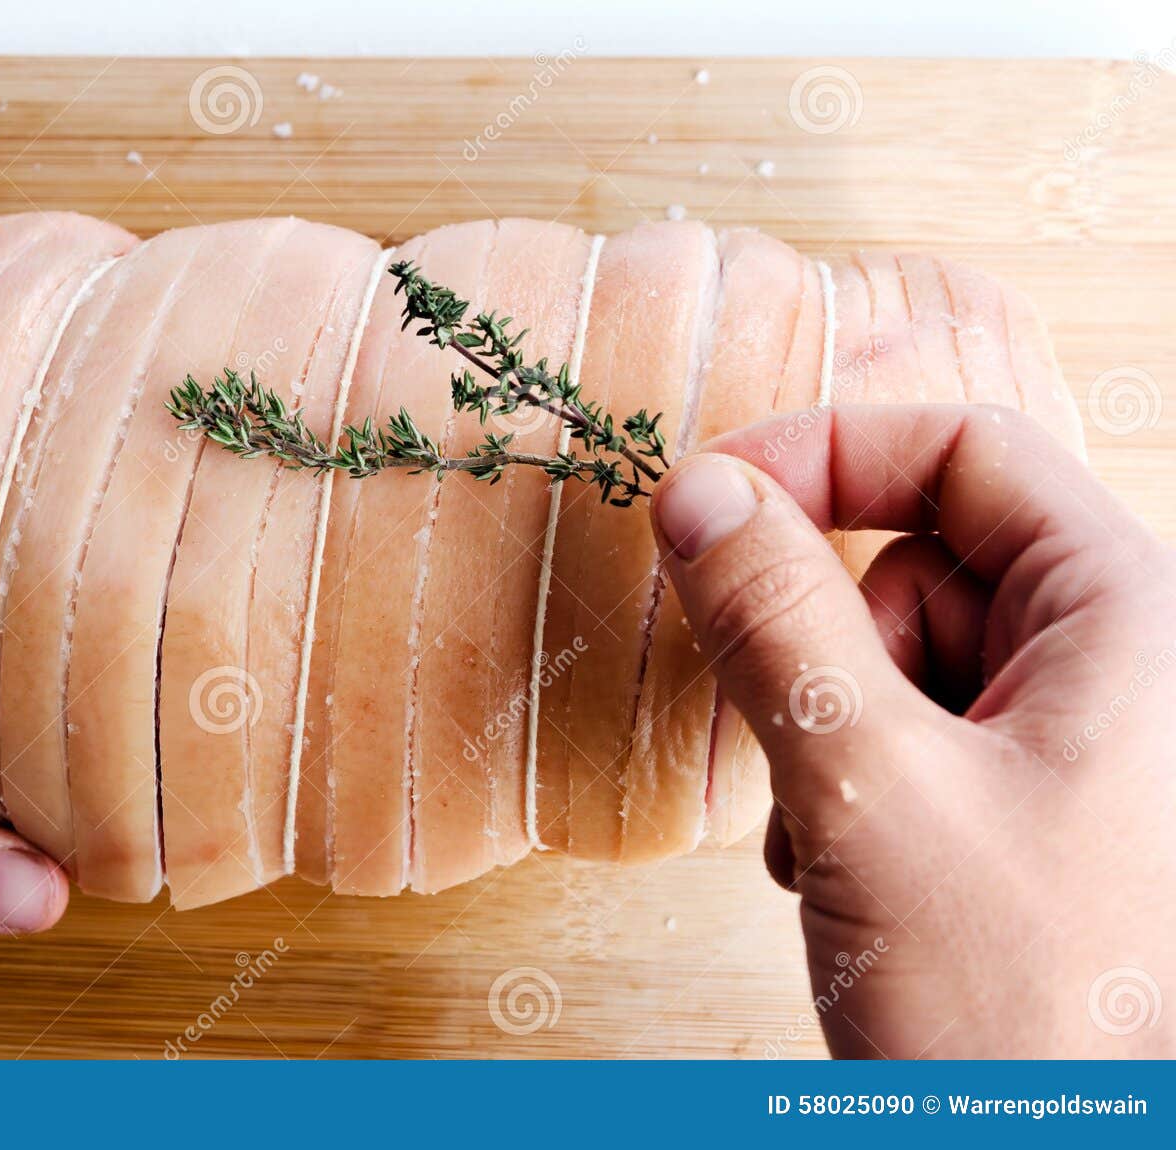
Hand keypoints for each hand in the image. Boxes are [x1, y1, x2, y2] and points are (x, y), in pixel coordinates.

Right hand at [649, 404, 1174, 1056]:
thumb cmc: (1025, 1014)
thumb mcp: (870, 792)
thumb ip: (774, 623)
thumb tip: (697, 492)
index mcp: (1128, 619)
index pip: (965, 452)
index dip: (825, 454)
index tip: (703, 499)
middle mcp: (1115, 666)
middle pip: (919, 559)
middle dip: (824, 642)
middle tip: (799, 738)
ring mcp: (1072, 743)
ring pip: (893, 657)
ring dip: (824, 732)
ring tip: (834, 839)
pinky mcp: (1023, 808)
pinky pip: (901, 734)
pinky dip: (842, 783)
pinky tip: (843, 869)